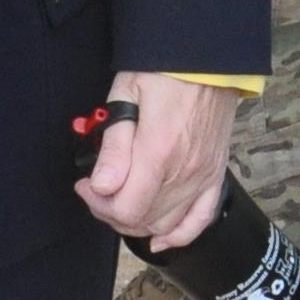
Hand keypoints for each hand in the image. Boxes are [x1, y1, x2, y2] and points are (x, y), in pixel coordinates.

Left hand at [76, 73, 239, 251]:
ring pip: (166, 224)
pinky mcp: (214, 175)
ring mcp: (202, 177)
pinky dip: (179, 235)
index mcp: (159, 152)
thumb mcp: (126, 96)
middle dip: (110, 212)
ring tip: (120, 202)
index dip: (98, 204)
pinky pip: (200, 220)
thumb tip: (102, 186)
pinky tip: (159, 239)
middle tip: (97, 191)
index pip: (125, 207)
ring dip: (137, 222)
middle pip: (142, 220)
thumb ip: (115, 145)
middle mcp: (184, 172)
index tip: (85, 185)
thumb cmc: (164, 71)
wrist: (208, 59)